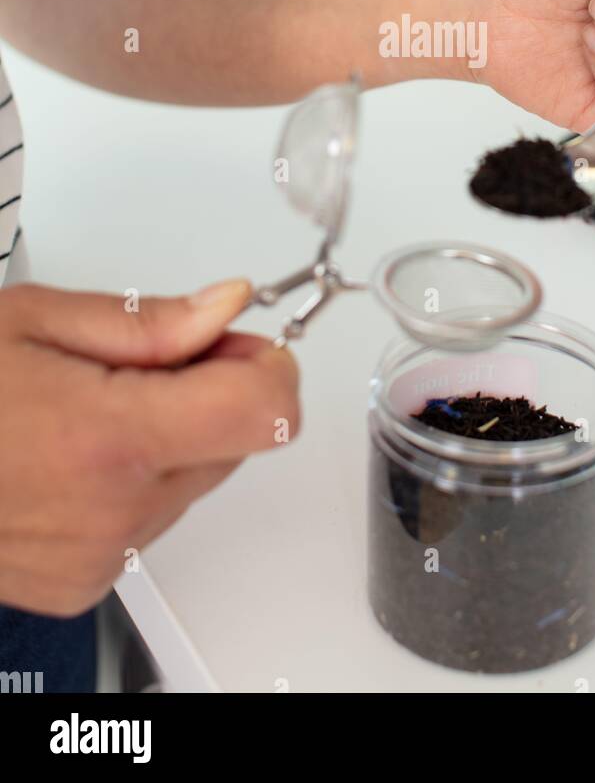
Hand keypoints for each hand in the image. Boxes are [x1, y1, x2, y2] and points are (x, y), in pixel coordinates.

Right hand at [0, 279, 298, 614]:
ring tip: (88, 406)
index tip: (234, 339)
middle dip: (212, 389)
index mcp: (108, 438)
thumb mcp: (33, 320)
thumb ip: (148, 321)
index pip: (265, 412)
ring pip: (197, 479)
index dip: (265, 363)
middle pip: (238, 442)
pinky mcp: (82, 584)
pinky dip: (134, 479)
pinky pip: (152, 518)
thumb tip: (227, 306)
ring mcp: (98, 558)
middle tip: (144, 359)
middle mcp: (114, 512)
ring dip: (171, 435)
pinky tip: (72, 452)